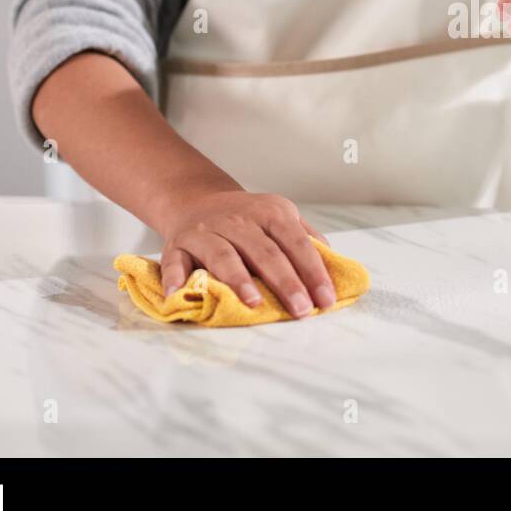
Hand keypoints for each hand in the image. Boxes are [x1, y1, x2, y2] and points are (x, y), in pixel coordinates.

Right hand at [156, 189, 334, 317]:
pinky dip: (175, 277)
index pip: (296, 242)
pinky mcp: (178, 244)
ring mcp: (206, 231)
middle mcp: (238, 219)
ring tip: (253, 303)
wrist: (199, 200)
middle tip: (301, 309)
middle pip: (265, 251)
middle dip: (286, 282)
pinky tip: (178, 294)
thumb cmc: (247, 221)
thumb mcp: (280, 217)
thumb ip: (305, 237)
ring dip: (238, 279)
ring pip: (224, 254)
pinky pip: (175, 261)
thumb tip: (334, 263)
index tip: (326, 299)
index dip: (313, 271)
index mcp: (270, 212)